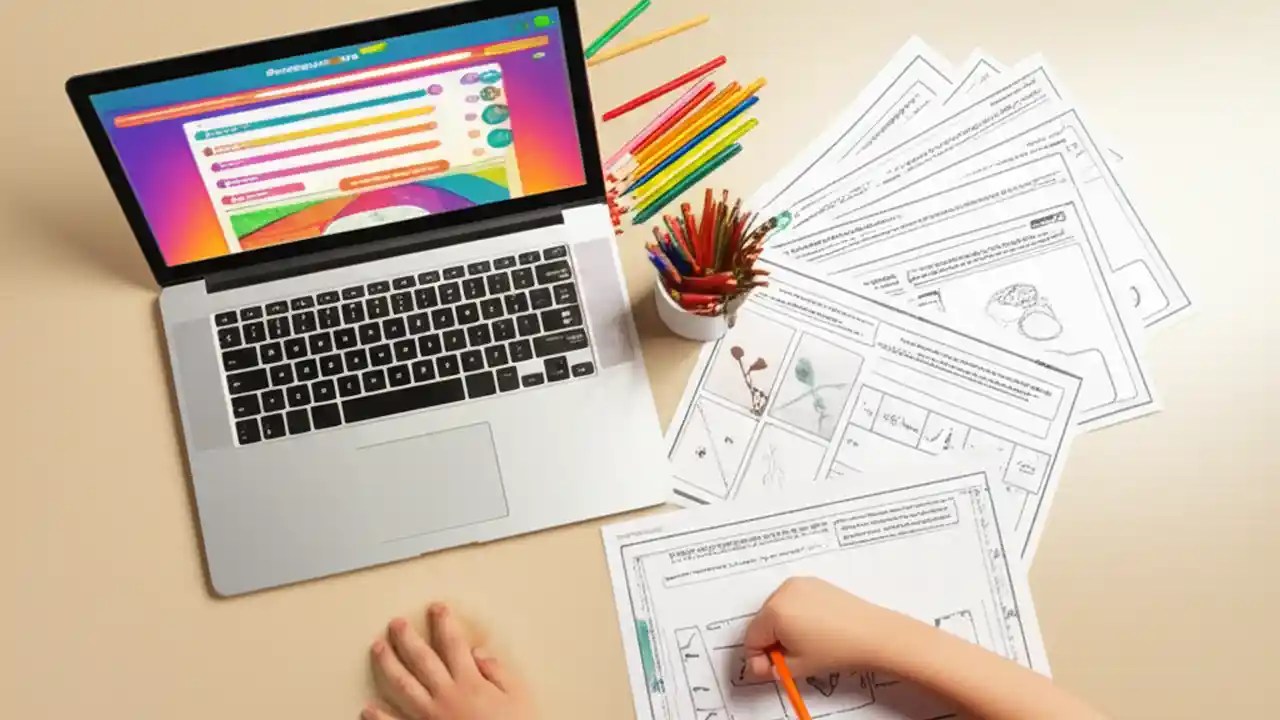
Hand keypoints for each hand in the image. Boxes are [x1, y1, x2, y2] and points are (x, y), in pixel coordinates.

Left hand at [363, 603, 535, 719]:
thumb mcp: (519, 697)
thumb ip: (499, 672)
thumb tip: (479, 653)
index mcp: (470, 683)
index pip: (453, 644)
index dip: (444, 623)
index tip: (436, 608)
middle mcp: (446, 696)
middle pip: (422, 659)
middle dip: (407, 638)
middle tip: (395, 623)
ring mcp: (431, 716)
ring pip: (404, 685)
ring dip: (389, 665)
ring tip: (377, 648)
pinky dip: (380, 718)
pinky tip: (367, 708)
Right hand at [742, 577, 917, 680]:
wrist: (872, 634)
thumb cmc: (835, 651)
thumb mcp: (797, 667)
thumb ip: (770, 669)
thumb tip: (758, 666)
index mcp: (774, 612)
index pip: (750, 638)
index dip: (758, 658)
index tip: (771, 669)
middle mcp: (782, 592)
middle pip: (762, 622)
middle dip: (770, 642)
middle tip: (790, 658)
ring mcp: (798, 584)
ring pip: (776, 611)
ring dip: (782, 628)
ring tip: (805, 643)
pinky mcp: (813, 583)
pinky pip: (791, 601)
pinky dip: (795, 615)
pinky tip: (814, 629)